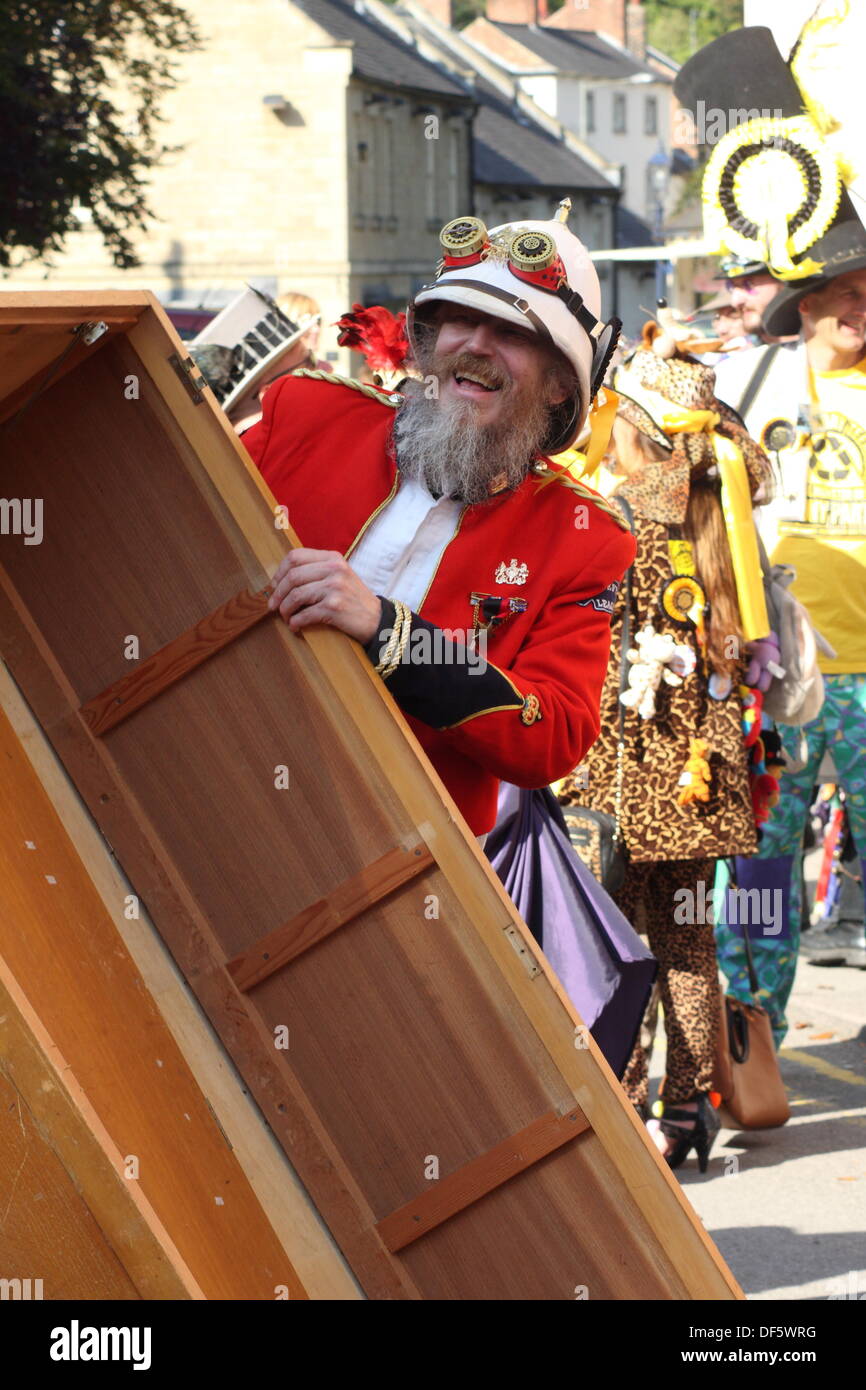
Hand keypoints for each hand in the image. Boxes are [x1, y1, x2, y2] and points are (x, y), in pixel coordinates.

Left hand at [267, 548, 381, 643]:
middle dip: (278, 593)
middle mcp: (334, 569)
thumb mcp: (339, 575)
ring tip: (285, 617)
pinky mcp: (334, 607)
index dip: (279, 572)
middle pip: (292, 576)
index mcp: (332, 558)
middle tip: (273, 605)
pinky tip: (295, 627)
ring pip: (296, 596)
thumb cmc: (352, 599)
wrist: (376, 618)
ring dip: (285, 609)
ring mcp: (335, 587)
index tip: (274, 585)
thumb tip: (282, 579)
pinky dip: (295, 622)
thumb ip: (316, 571)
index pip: (295, 556)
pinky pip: (304, 614)